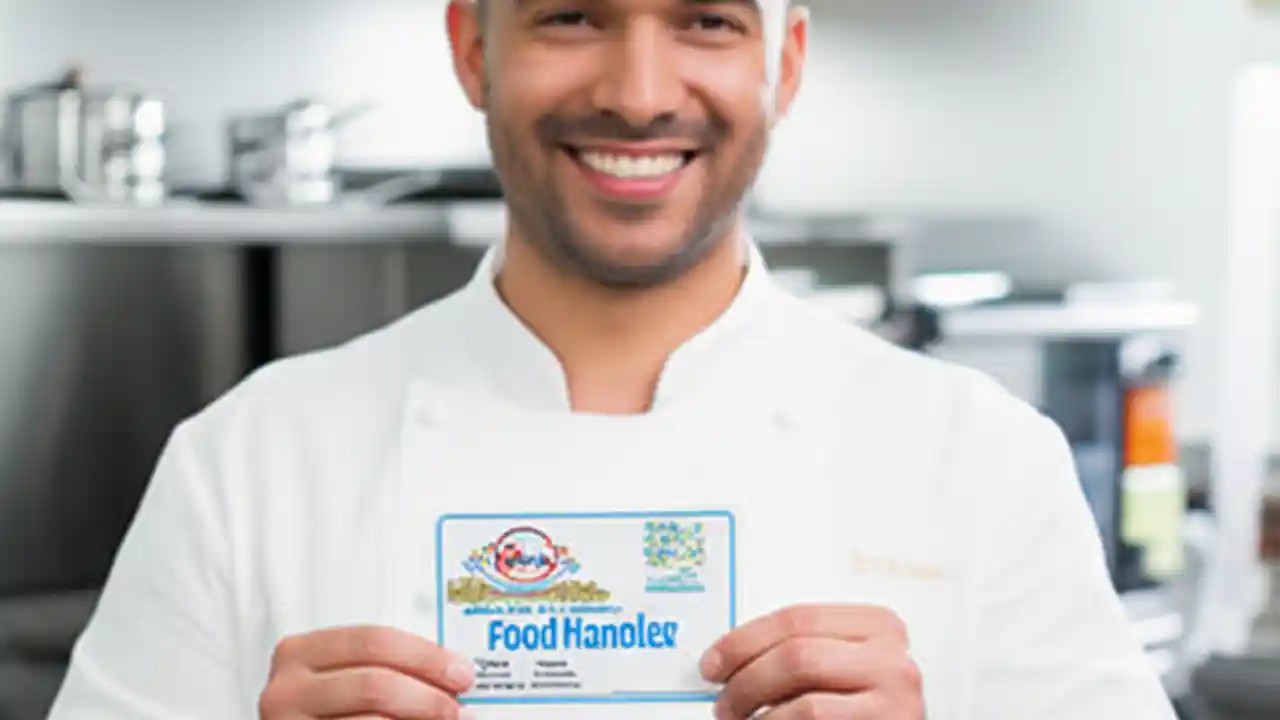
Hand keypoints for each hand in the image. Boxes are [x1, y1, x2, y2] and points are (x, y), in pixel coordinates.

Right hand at [259, 625, 475, 718]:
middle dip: (427, 696)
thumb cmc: (322, 707)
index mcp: (299, 653)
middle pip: (375, 684)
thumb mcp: (338, 675)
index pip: (373, 641)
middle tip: (456, 705)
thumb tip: (447, 669)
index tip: (458, 669)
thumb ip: (380, 665)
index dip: (424, 656)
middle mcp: (287, 690)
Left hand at [700, 605, 923, 719]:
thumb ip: (800, 653)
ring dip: (757, 709)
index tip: (714, 660)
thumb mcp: (839, 670)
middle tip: (723, 700)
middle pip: (796, 652)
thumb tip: (731, 657)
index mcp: (877, 626)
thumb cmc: (860, 711)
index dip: (744, 639)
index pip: (797, 618)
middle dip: (745, 678)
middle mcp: (891, 656)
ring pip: (803, 693)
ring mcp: (896, 695)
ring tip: (742, 719)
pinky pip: (813, 718)